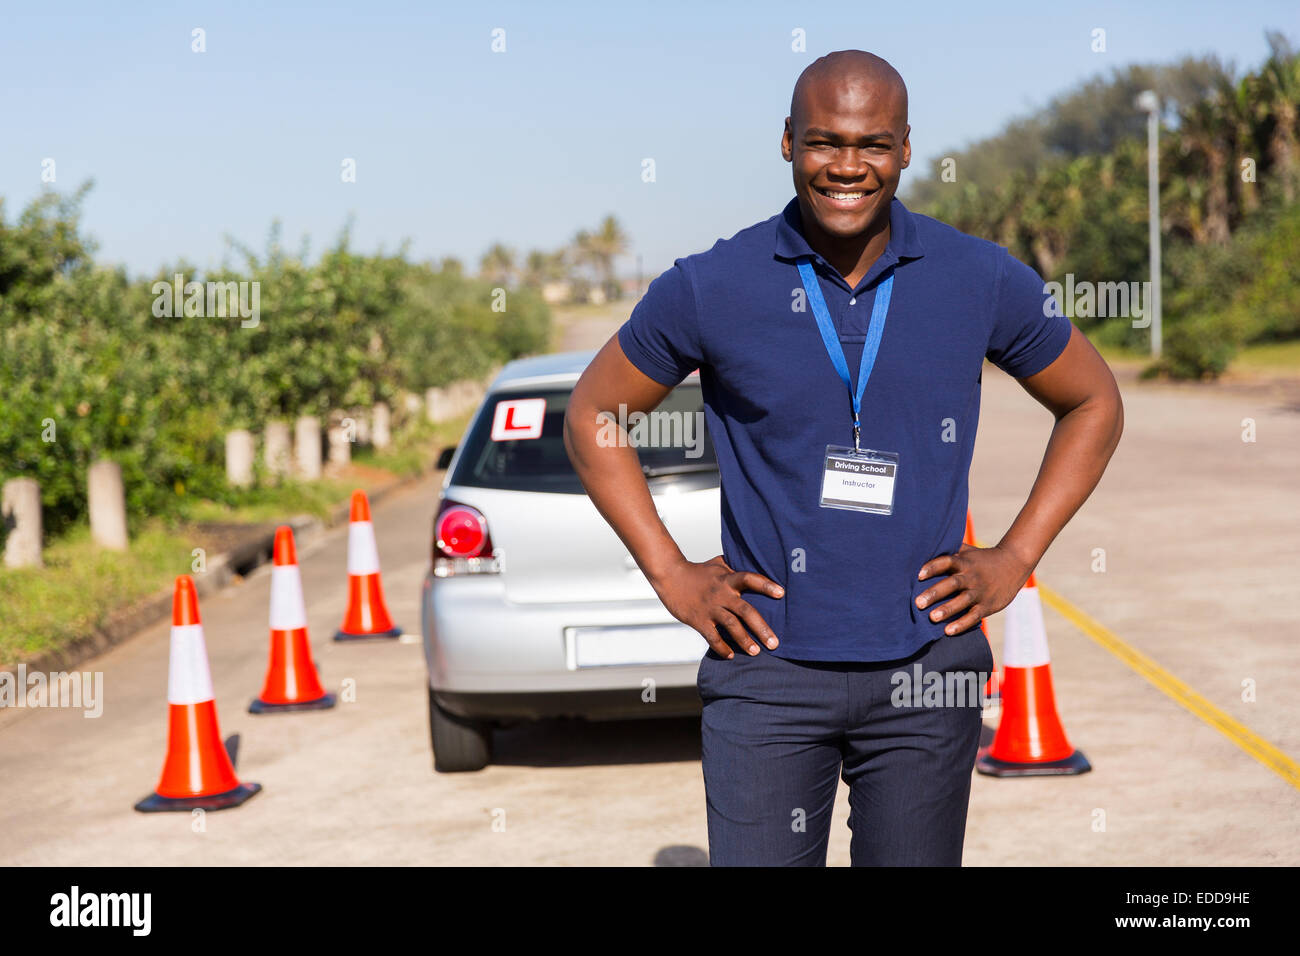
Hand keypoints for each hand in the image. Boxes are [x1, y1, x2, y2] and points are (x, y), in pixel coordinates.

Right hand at [652, 555, 782, 657]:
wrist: (670, 576)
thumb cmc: (698, 571)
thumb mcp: (719, 564)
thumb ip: (736, 567)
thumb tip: (756, 562)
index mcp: (728, 579)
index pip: (750, 579)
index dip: (765, 585)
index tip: (781, 593)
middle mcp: (721, 594)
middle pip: (745, 611)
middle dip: (761, 628)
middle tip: (774, 643)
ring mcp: (710, 608)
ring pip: (731, 626)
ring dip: (744, 641)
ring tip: (756, 652)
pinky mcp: (698, 620)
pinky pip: (712, 637)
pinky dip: (721, 648)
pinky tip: (730, 655)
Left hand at [915, 544, 1031, 635]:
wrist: (1014, 564)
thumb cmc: (982, 558)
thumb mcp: (967, 551)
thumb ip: (949, 549)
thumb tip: (923, 544)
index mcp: (964, 562)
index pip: (947, 562)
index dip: (933, 567)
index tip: (919, 575)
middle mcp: (971, 576)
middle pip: (952, 584)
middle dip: (935, 593)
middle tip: (918, 602)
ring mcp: (980, 591)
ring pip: (963, 601)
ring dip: (948, 609)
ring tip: (932, 618)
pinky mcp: (988, 605)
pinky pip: (974, 616)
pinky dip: (962, 624)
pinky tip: (948, 631)